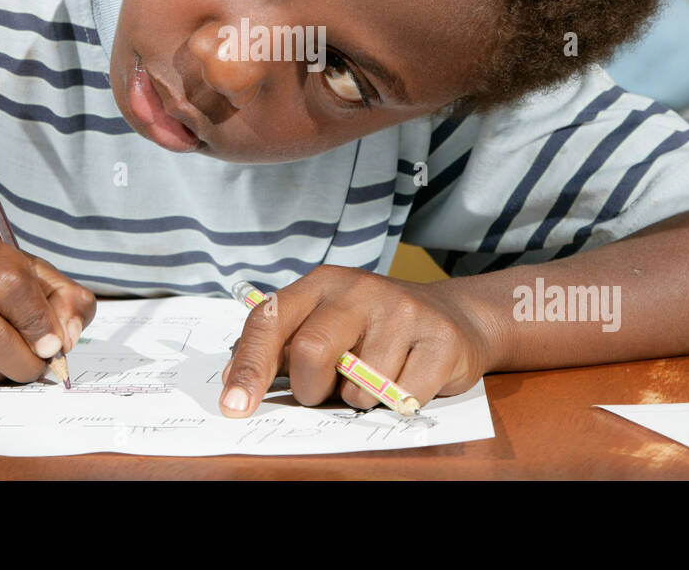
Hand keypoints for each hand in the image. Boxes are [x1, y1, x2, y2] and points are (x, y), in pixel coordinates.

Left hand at [219, 265, 491, 416]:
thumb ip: (283, 347)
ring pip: (359, 385)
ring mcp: (403, 311)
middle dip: (310, 389)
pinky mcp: (439, 339)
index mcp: (322, 283)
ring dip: (359, 399)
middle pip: (311, 351)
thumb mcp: (326, 322)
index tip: (235, 406)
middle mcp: (360, 288)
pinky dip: (398, 401)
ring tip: (377, 375)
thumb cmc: (375, 329)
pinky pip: (403, 396)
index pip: (270, 321)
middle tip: (321, 393)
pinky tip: (408, 376)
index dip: (249, 366)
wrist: (454, 315)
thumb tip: (234, 382)